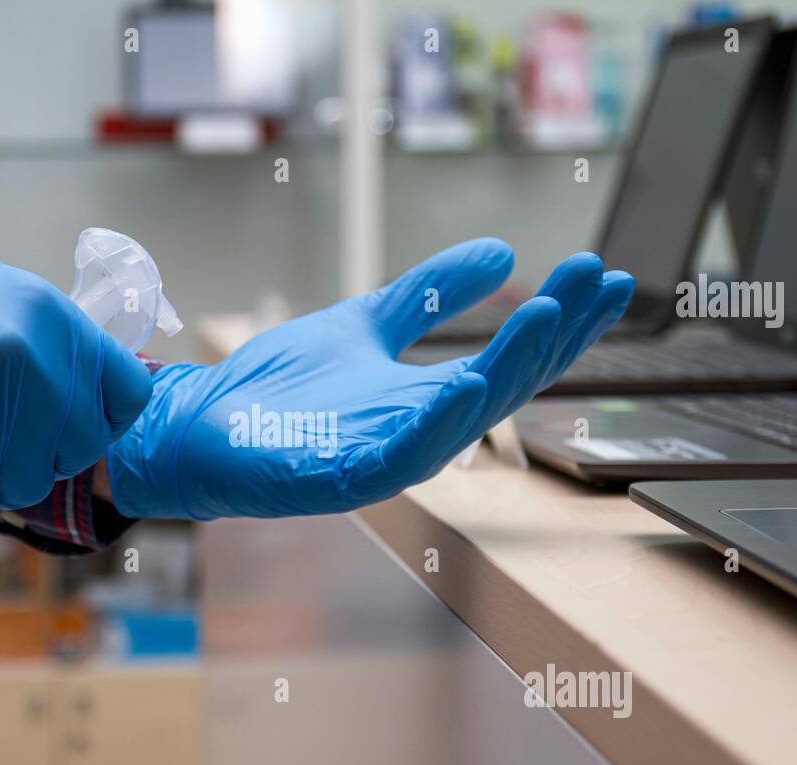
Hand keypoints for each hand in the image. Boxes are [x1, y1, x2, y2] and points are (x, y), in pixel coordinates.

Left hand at [105, 239, 632, 519]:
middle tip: (597, 284)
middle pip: (502, 387)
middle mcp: (416, 433)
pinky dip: (436, 425)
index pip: (510, 360)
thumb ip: (427, 295)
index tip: (599, 275)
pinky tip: (470, 384)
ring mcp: (378, 459)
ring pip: (460, 423)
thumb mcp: (365, 322)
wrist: (196, 425)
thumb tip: (499, 253)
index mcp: (427, 401)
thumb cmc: (278, 387)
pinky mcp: (335, 479)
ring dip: (508, 372)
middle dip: (553, 338)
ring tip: (546, 319)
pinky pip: (397, 458)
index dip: (558, 321)